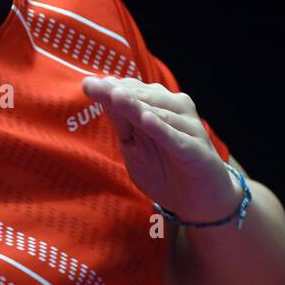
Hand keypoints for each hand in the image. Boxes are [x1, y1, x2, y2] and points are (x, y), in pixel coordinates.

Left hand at [81, 76, 238, 222]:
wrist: (199, 200)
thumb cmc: (164, 169)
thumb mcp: (134, 146)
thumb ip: (121, 121)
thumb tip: (101, 91)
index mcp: (159, 106)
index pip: (131, 93)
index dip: (109, 89)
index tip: (86, 84)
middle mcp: (176, 111)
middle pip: (143, 99)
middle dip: (117, 93)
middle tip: (95, 86)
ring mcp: (188, 129)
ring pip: (159, 114)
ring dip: (137, 106)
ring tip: (116, 96)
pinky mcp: (196, 150)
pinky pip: (176, 138)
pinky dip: (162, 129)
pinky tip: (147, 120)